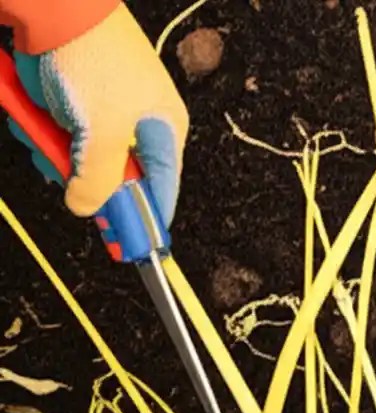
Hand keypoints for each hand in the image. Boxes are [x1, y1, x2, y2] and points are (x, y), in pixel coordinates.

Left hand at [8, 4, 187, 226]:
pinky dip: (39, 130)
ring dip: (53, 151)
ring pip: (77, 158)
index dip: (142, 219)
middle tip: (64, 169)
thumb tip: (86, 208)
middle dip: (81, 176)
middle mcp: (137, 123)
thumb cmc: (93, 57)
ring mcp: (101, 111)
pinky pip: (55, 134)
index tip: (127, 249)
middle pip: (112, 178)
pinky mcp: (71, 100)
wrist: (56, 7)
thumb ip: (98, 179)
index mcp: (163, 130)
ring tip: (44, 127)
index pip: (159, 190)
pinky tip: (33, 114)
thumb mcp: (103, 130)